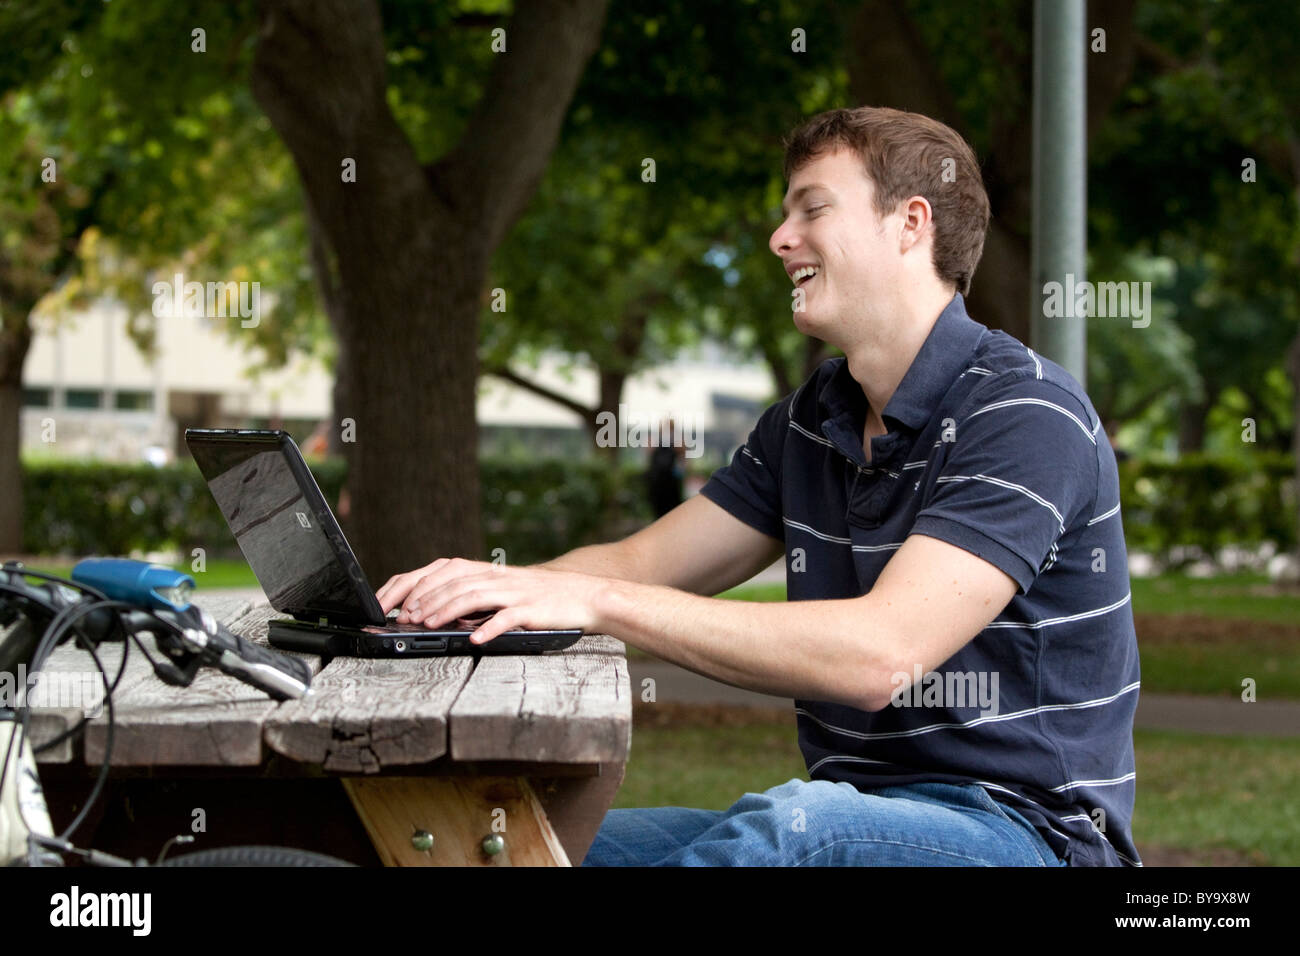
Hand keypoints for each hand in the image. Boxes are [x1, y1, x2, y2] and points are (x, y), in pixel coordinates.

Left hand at [375, 557, 611, 644]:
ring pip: (474, 595)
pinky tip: (476, 638)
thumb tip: (430, 608)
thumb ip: (472, 594)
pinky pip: (508, 617)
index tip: (391, 602)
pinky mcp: (532, 610)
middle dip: (425, 598)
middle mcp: (497, 577)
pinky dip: (490, 627)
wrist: (584, 595)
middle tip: (405, 616)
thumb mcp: (502, 589)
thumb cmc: (539, 597)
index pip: (441, 569)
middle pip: (453, 581)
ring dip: (447, 609)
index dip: (414, 584)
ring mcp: (515, 592)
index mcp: (487, 571)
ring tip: (428, 623)